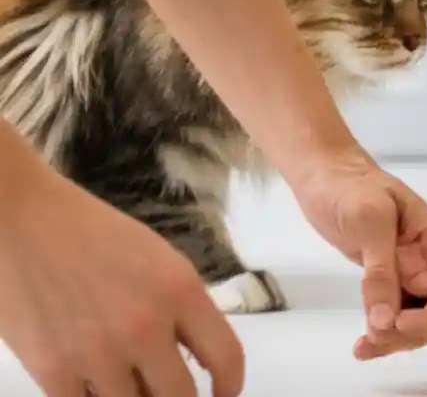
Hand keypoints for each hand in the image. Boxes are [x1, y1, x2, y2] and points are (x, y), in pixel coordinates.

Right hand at [0, 159, 243, 396]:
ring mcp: (97, 352)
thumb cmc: (92, 234)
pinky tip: (94, 388)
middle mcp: (145, 326)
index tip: (224, 396)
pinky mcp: (52, 369)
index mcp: (180, 291)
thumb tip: (194, 358)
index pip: (226, 357)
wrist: (23, 221)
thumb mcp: (160, 260)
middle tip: (170, 392)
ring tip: (130, 384)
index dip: (230, 387)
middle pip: (180, 396)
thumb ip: (182, 309)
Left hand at [289, 151, 426, 359]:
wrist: (329, 180)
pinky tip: (362, 344)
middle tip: (375, 333)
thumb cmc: (352, 189)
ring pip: (422, 327)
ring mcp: (416, 278)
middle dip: (414, 334)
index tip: (398, 323)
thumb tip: (385, 319)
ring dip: (396, 341)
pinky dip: (384, 337)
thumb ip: (380, 270)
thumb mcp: (369, 221)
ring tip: (363, 343)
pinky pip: (398, 321)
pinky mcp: (394, 286)